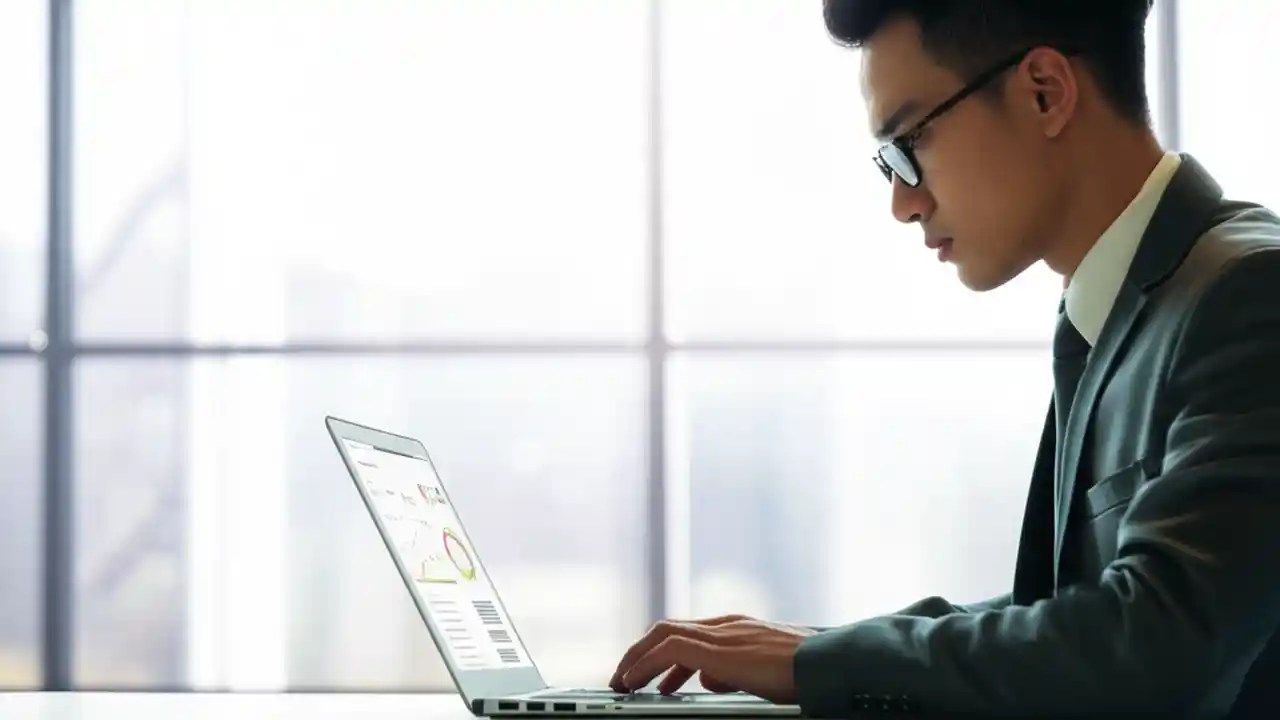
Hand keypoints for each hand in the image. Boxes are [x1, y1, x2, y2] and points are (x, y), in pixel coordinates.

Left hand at [607, 614, 817, 702]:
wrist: (828, 664)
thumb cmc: (805, 672)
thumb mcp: (762, 672)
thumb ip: (733, 673)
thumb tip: (708, 682)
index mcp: (738, 628)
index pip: (689, 632)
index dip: (663, 652)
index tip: (652, 675)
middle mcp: (726, 625)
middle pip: (669, 627)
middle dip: (642, 651)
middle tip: (626, 677)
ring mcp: (722, 633)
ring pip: (662, 634)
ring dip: (636, 657)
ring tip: (623, 680)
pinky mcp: (719, 649)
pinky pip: (669, 649)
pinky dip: (646, 664)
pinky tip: (636, 682)